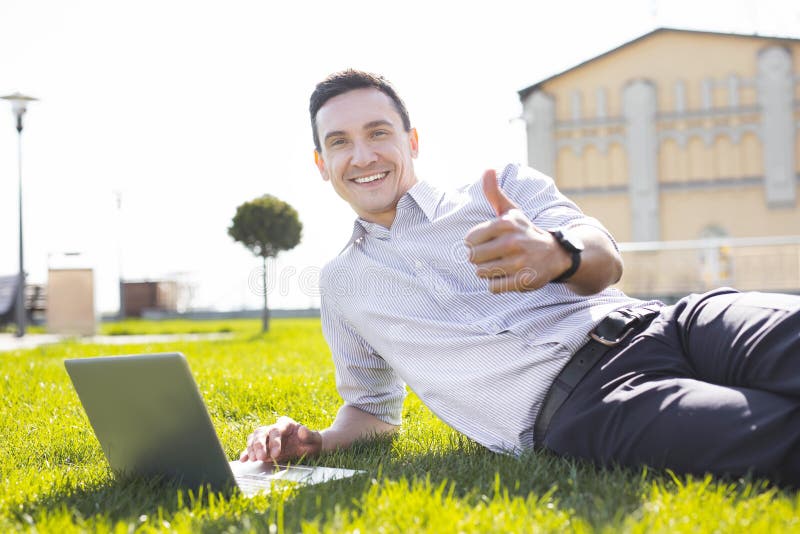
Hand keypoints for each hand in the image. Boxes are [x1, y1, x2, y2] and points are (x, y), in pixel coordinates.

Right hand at [239, 416, 321, 462]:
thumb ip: (310, 435)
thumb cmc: (311, 443)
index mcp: (285, 424)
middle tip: (261, 457)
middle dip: (259, 445)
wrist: (308, 447)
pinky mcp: (263, 446)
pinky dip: (246, 453)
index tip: (276, 454)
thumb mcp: (314, 439)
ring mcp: (267, 437)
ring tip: (253, 459)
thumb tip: (302, 430)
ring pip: (254, 438)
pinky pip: (251, 447)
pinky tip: (243, 459)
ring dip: (251, 448)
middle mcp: (274, 428)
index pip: (276, 430)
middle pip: (261, 432)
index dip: (274, 442)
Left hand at [464, 169, 569, 292]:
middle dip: (480, 259)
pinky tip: (509, 276)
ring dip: (489, 271)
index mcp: (505, 223)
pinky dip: (497, 284)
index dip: (475, 243)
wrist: (555, 254)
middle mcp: (512, 242)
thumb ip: (494, 193)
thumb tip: (487, 169)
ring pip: (482, 273)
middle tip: (495, 255)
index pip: (469, 240)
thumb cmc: (524, 232)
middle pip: (473, 258)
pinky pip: (493, 287)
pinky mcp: (523, 281)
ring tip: (503, 264)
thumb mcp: (510, 211)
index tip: (489, 241)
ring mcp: (519, 262)